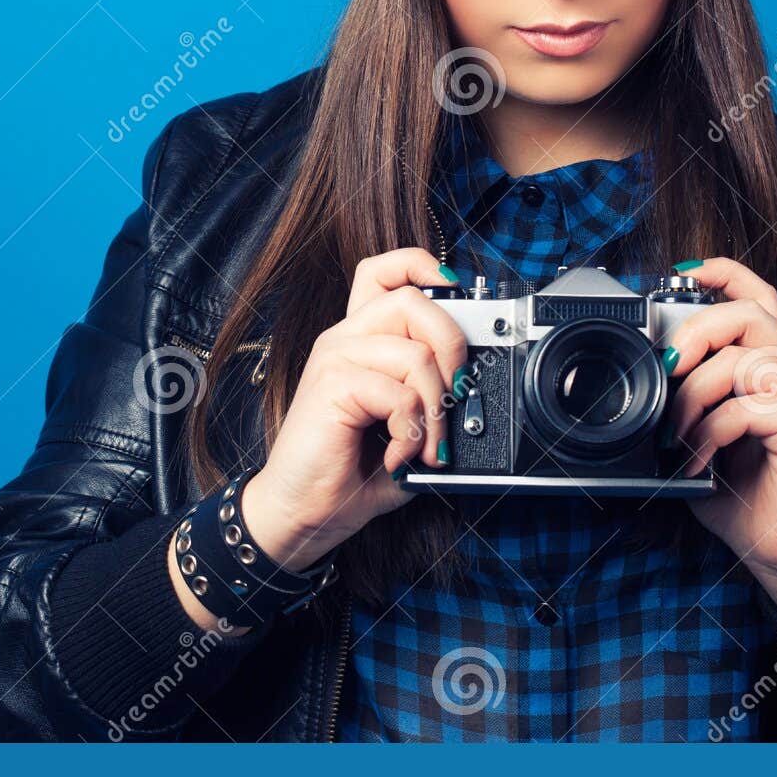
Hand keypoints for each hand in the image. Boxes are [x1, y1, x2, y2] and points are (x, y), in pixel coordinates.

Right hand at [239, 247, 467, 572]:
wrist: (304, 512)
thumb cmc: (347, 473)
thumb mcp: (402, 427)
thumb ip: (429, 397)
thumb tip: (472, 386)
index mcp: (360, 340)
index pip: (384, 272)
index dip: (422, 265)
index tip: (452, 287)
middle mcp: (345, 339)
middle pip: (412, 301)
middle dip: (452, 346)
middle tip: (456, 393)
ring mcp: (335, 357)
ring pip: (415, 353)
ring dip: (436, 409)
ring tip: (425, 445)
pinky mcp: (331, 383)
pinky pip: (399, 393)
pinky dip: (411, 432)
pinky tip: (399, 455)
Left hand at [663, 257, 776, 626]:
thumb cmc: (749, 498)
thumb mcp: (697, 443)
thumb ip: (678, 409)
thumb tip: (638, 391)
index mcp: (764, 369)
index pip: (755, 297)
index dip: (724, 272)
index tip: (683, 271)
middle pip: (748, 312)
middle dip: (695, 332)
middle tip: (667, 370)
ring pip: (741, 357)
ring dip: (694, 394)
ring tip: (678, 434)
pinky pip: (746, 405)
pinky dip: (710, 433)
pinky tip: (699, 460)